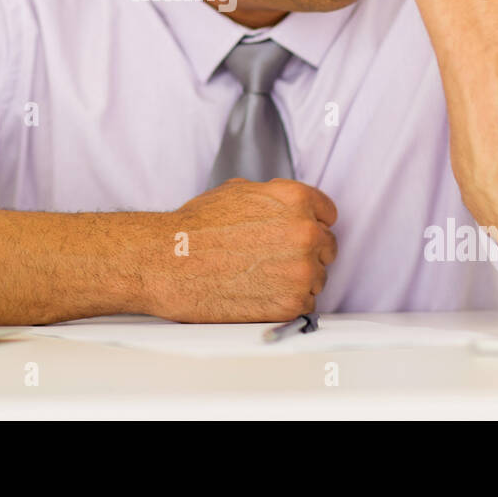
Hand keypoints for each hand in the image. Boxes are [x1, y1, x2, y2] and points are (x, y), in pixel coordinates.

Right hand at [147, 178, 338, 322]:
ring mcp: (301, 270)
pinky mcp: (292, 303)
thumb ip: (273, 199)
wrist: (169, 261)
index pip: (328, 213)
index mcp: (295, 199)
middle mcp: (305, 232)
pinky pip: (305, 305)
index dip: (312, 223)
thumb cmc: (195, 228)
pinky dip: (287, 303)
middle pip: (326, 246)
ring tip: (261, 278)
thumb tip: (285, 209)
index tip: (299, 233)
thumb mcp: (238, 191)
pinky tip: (261, 294)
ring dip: (297, 279)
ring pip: (317, 277)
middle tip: (275, 258)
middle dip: (305, 252)